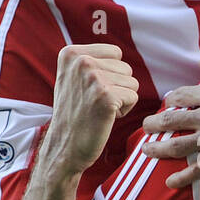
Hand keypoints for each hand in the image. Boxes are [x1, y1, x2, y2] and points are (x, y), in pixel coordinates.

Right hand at [43, 45, 139, 174]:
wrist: (65, 147)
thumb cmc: (75, 114)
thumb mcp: (73, 78)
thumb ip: (91, 60)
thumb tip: (118, 52)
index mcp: (71, 53)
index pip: (115, 53)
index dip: (111, 74)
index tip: (90, 90)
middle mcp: (81, 61)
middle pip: (126, 68)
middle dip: (117, 87)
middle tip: (94, 103)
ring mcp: (93, 78)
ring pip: (132, 83)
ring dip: (121, 99)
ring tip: (99, 110)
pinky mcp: (106, 96)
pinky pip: (133, 97)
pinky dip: (124, 110)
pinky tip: (105, 118)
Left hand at [141, 46, 199, 187]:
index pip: (179, 97)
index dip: (170, 101)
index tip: (168, 106)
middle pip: (171, 121)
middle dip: (154, 125)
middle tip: (146, 128)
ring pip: (177, 145)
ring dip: (158, 149)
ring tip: (146, 152)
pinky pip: (199, 169)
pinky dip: (183, 178)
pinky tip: (170, 183)